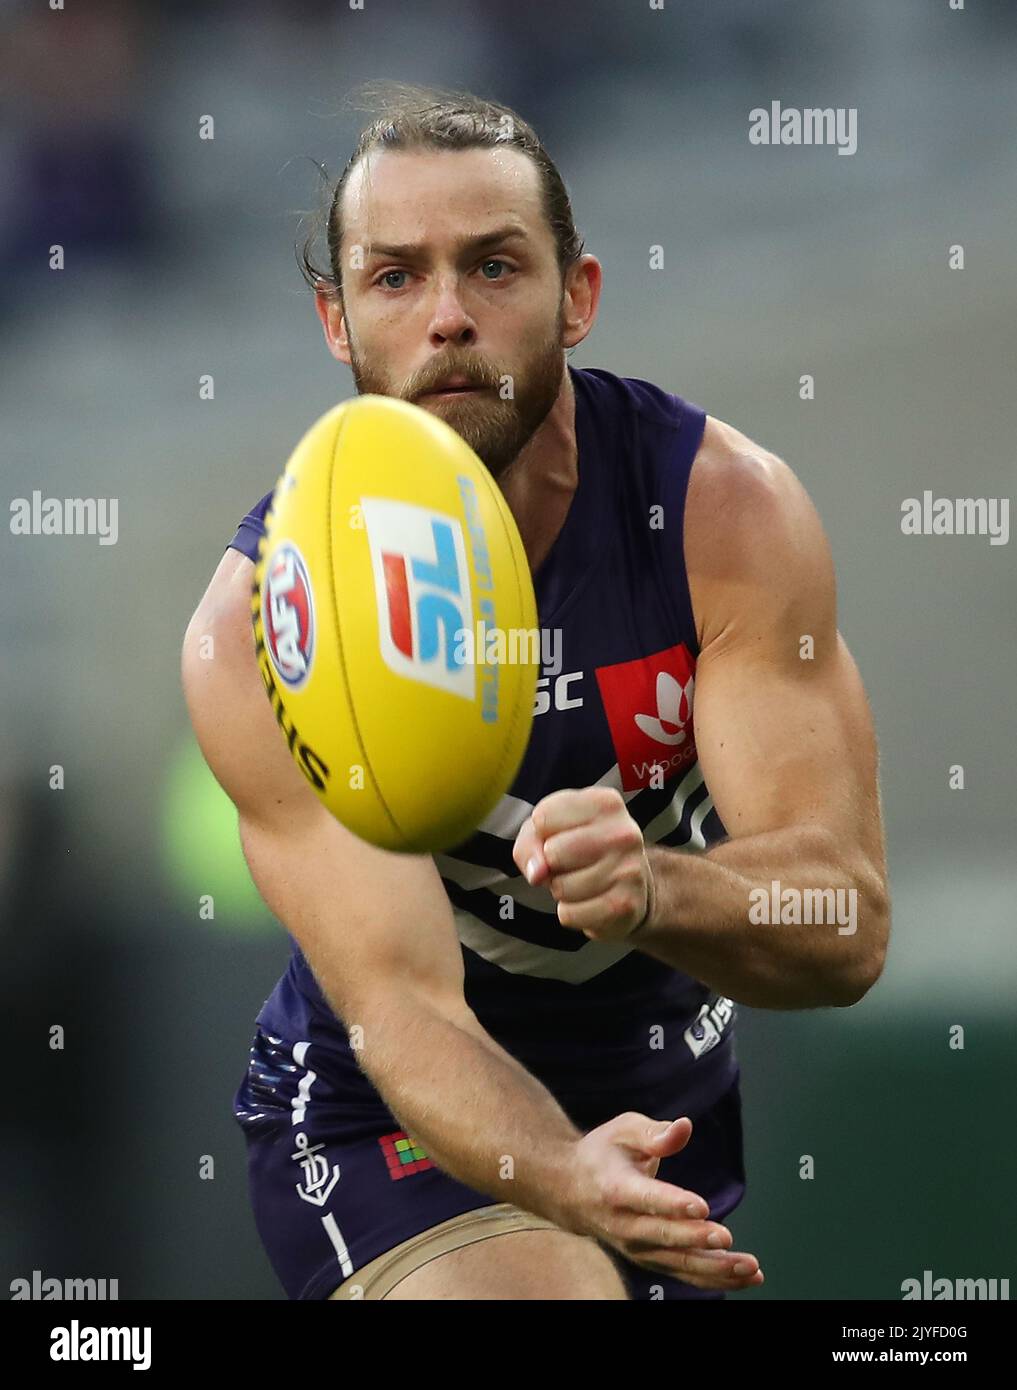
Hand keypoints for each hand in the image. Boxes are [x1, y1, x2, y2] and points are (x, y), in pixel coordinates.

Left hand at [513, 787, 655, 942]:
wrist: (631, 884)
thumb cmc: (582, 849)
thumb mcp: (550, 830)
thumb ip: (530, 842)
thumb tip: (538, 873)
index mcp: (605, 803)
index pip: (543, 817)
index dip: (541, 833)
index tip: (562, 835)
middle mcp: (623, 833)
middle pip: (552, 853)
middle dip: (550, 864)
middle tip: (570, 863)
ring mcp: (628, 870)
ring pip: (560, 887)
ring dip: (561, 890)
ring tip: (582, 881)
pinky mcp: (625, 905)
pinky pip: (569, 914)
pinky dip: (570, 913)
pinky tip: (589, 901)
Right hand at [557, 1111, 762, 1290]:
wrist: (568, 1190)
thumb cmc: (603, 1154)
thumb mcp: (623, 1131)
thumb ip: (654, 1132)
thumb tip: (684, 1127)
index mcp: (616, 1188)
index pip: (647, 1199)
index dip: (673, 1204)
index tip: (700, 1205)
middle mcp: (625, 1225)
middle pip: (663, 1236)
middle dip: (696, 1238)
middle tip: (727, 1237)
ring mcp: (637, 1248)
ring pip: (678, 1264)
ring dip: (716, 1268)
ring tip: (750, 1267)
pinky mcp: (650, 1260)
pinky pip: (685, 1273)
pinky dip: (716, 1278)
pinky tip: (746, 1277)